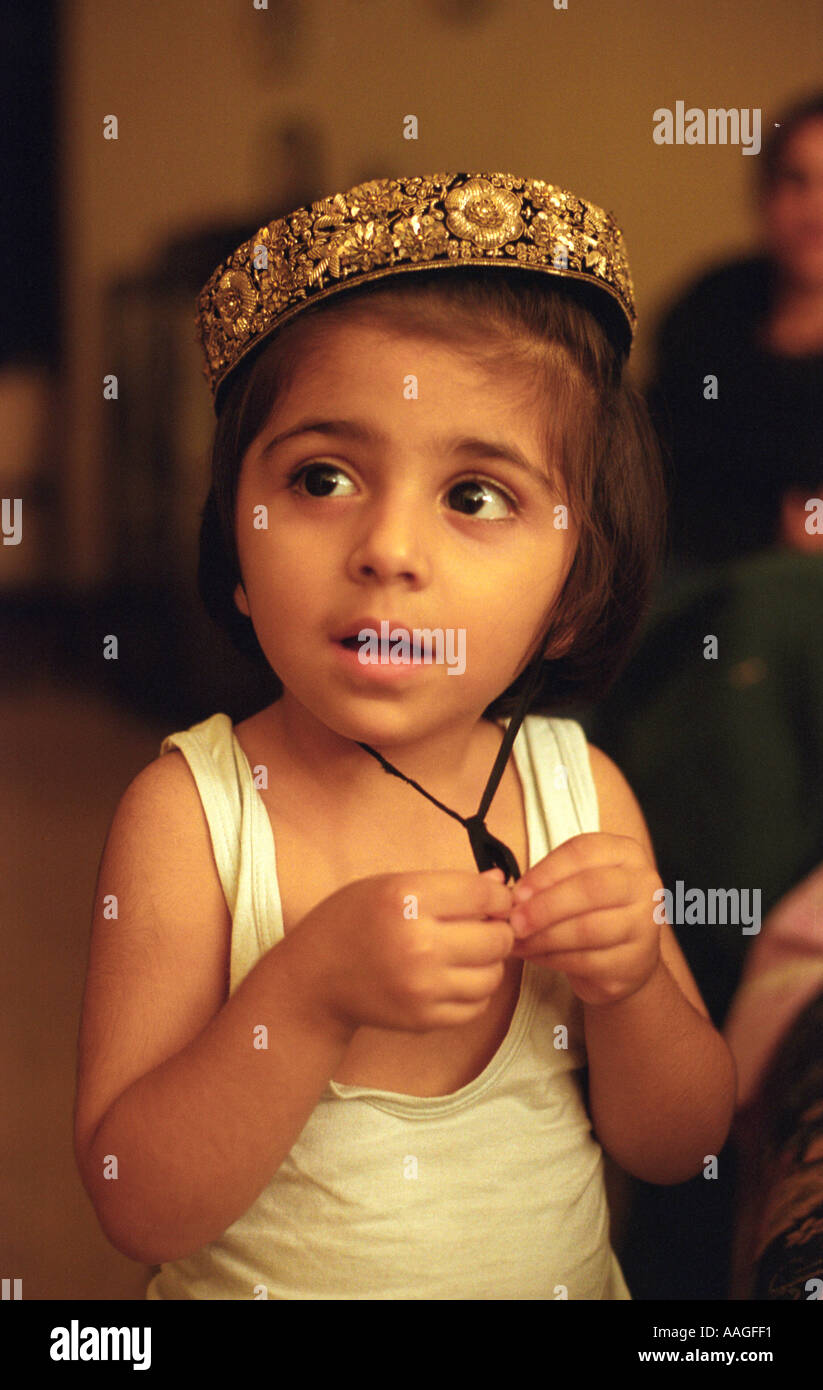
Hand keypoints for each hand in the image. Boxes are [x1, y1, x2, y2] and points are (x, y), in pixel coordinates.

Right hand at [292, 867, 514, 1034]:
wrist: (313, 979)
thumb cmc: (350, 922)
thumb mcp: (389, 885)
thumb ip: (446, 883)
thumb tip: (499, 879)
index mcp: (407, 899)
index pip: (483, 896)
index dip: (499, 896)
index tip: (495, 900)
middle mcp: (418, 944)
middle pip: (496, 938)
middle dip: (498, 930)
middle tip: (484, 927)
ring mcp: (422, 987)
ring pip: (493, 975)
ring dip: (489, 963)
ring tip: (469, 953)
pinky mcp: (424, 1019)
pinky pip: (477, 1006)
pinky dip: (474, 991)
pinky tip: (454, 978)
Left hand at [508, 832, 661, 1006]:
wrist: (626, 960)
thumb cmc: (593, 912)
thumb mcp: (574, 883)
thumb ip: (547, 882)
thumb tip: (510, 896)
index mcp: (626, 853)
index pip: (583, 852)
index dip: (545, 872)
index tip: (517, 892)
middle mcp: (643, 884)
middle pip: (589, 889)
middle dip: (544, 906)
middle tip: (514, 921)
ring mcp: (644, 925)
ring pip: (587, 929)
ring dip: (543, 937)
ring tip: (517, 941)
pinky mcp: (634, 962)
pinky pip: (586, 960)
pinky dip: (551, 958)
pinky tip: (534, 955)